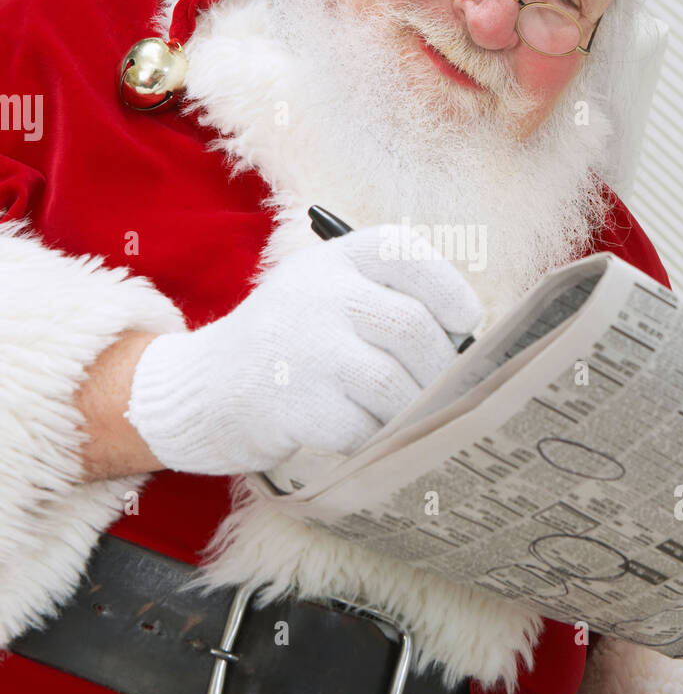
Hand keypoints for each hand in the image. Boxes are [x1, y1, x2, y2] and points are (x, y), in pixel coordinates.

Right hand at [126, 224, 481, 474]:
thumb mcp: (325, 293)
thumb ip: (387, 301)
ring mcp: (304, 347)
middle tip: (436, 391)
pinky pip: (364, 428)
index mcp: (334, 258)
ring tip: (394, 416)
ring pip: (395, 385)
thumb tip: (470, 347)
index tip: (463, 325)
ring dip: (407, 411)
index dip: (450, 292)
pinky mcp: (293, 404)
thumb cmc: (286, 345)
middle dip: (438, 370)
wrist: (200, 390)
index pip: (408, 254)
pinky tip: (354, 434)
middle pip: (413, 328)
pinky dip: (371, 439)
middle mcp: (318, 292)